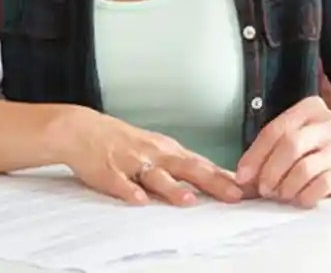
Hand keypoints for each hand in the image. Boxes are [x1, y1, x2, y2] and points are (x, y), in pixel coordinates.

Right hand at [55, 108, 243, 206]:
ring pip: (155, 176)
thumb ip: (183, 164)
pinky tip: (138, 200)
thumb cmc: (123, 142)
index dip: (225, 176)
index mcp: (167, 150)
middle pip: (187, 168)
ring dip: (172, 188)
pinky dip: (129, 191)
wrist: (82, 129)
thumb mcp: (157, 148)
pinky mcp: (108, 172)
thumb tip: (217, 177)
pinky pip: (119, 183)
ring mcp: (131, 163)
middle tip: (233, 195)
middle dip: (211, 182)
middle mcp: (154, 154)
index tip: (248, 188)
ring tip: (189, 200)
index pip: (202, 163)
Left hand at [235, 97, 330, 208]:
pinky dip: (306, 195)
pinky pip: (324, 184)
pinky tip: (300, 200)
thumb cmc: (319, 147)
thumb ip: (270, 152)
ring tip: (281, 195)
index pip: (275, 130)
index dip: (255, 155)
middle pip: (291, 145)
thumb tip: (242, 177)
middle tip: (263, 189)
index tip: (242, 176)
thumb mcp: (297, 138)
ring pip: (306, 167)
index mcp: (310, 108)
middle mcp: (330, 122)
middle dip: (271, 171)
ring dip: (287, 186)